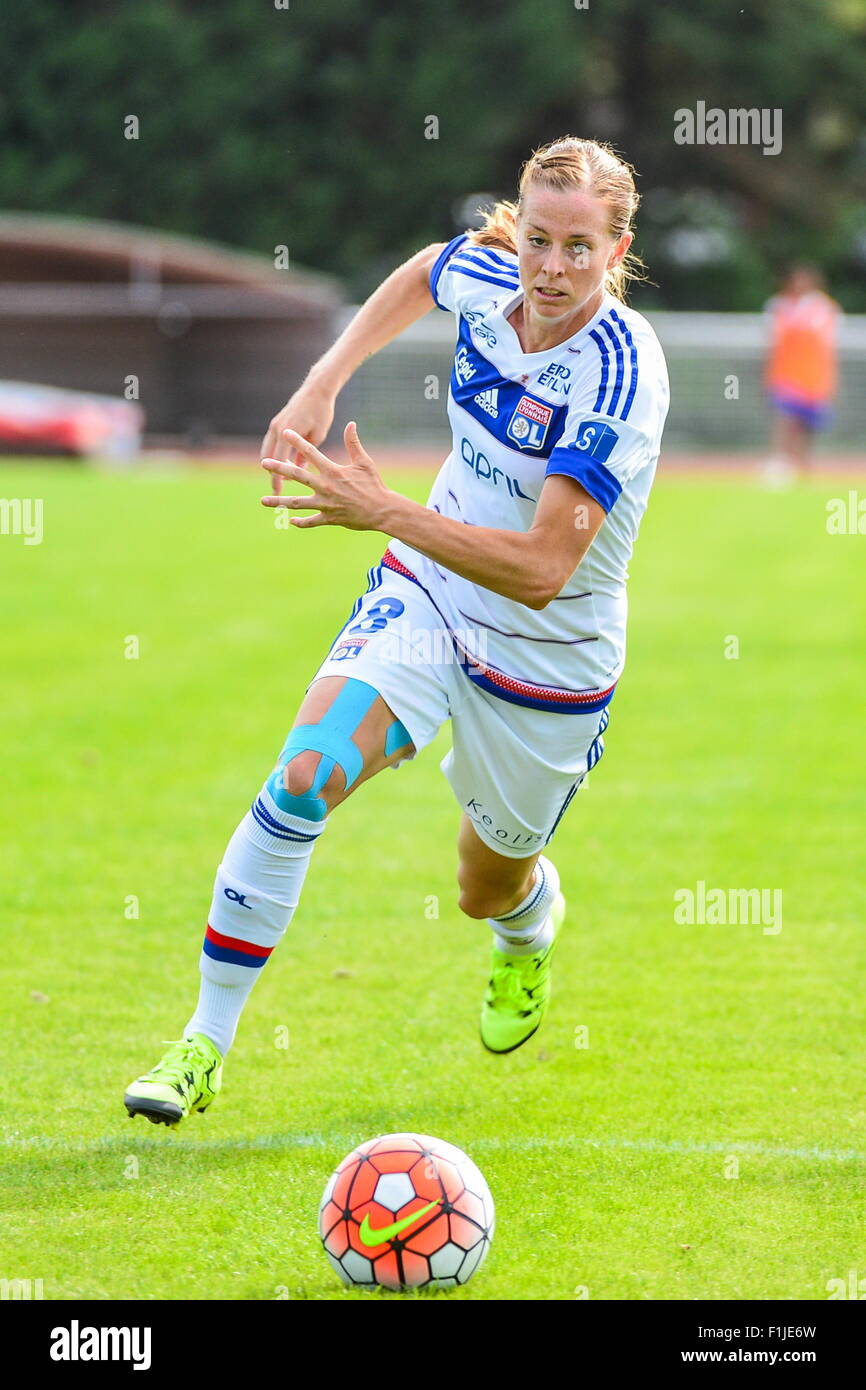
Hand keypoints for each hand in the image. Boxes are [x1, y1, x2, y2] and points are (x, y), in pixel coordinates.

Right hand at [260, 378, 335, 494]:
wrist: (316, 389)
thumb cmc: (321, 412)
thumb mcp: (317, 436)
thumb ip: (306, 454)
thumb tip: (299, 469)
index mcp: (287, 433)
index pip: (279, 461)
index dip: (277, 479)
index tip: (277, 493)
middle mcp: (277, 429)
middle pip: (267, 457)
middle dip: (271, 473)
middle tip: (277, 489)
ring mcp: (275, 425)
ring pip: (267, 450)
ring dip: (272, 463)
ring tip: (280, 478)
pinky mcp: (276, 423)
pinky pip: (271, 443)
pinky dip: (274, 454)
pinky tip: (285, 463)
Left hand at [261, 421, 393, 532]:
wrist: (383, 511)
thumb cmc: (374, 485)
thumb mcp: (364, 462)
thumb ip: (353, 443)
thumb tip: (351, 424)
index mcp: (333, 471)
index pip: (311, 452)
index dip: (297, 441)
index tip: (285, 433)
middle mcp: (326, 487)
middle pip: (297, 475)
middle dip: (279, 468)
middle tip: (263, 463)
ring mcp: (325, 504)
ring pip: (297, 503)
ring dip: (279, 502)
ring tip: (263, 501)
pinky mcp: (329, 518)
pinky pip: (310, 521)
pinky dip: (300, 522)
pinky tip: (290, 519)